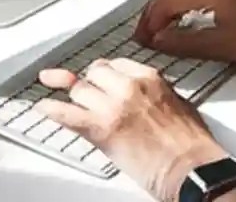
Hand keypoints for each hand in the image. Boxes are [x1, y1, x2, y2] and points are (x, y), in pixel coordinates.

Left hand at [36, 59, 227, 200]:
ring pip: (79, 90)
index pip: (115, 65)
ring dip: (74, 99)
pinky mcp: (101, 129)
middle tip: (85, 92)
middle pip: (94, 74)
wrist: (193, 170)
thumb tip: (144, 97)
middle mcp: (128, 86)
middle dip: (89, 84)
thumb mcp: (179, 104)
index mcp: (149, 78)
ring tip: (66, 102)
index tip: (100, 78)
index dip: (105, 74)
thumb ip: (155, 94)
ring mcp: (113, 106)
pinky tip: (42, 107)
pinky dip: (51, 110)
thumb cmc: (193, 145)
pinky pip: (67, 114)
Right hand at [135, 0, 235, 65]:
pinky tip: (178, 20)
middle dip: (153, 10)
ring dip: (165, 5)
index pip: (168, 0)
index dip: (152, 21)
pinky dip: (180, 3)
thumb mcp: (222, 47)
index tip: (144, 39)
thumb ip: (185, 43)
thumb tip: (159, 40)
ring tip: (157, 29)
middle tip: (144, 33)